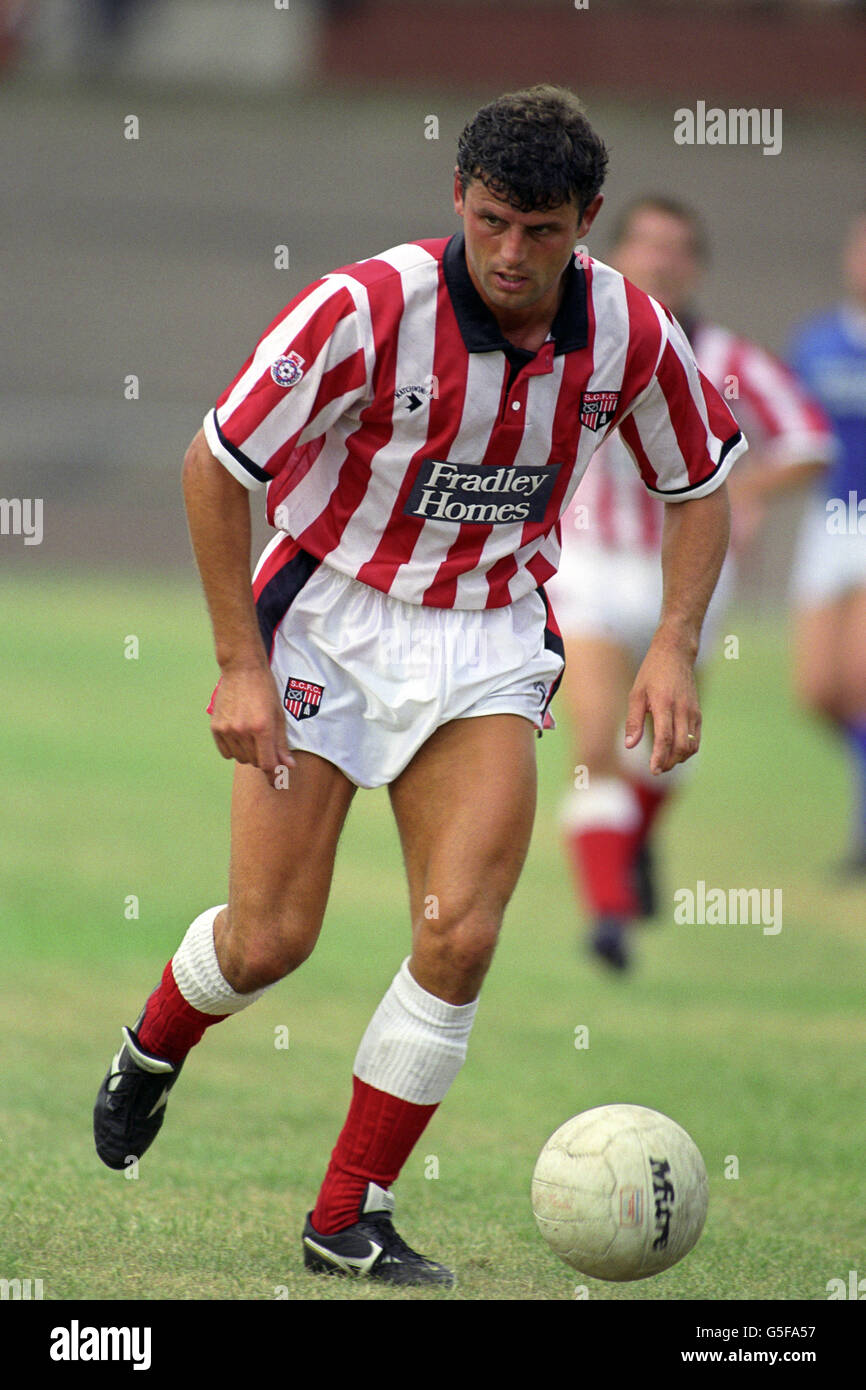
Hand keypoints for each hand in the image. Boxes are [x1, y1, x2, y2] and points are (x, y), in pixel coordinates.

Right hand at [209, 662, 295, 784]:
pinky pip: (226, 752)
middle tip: (265, 743)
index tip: (276, 782)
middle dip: (263, 758)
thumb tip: (288, 766)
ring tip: (252, 735)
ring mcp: (227, 729)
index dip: (274, 775)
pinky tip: (239, 735)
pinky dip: (234, 749)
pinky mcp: (216, 727)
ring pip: (240, 758)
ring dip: (249, 754)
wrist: (241, 669)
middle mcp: (243, 731)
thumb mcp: (279, 715)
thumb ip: (282, 743)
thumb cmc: (265, 690)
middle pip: (255, 762)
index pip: (268, 763)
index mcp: (262, 727)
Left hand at [624, 634, 701, 774]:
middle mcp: (682, 710)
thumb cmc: (651, 673)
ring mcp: (693, 712)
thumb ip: (633, 721)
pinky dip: (687, 750)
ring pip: (691, 745)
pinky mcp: (698, 712)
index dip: (659, 757)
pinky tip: (674, 753)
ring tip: (664, 763)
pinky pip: (696, 738)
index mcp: (664, 704)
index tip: (653, 770)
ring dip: (679, 759)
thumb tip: (629, 745)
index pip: (665, 738)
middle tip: (656, 770)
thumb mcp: (636, 693)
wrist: (675, 654)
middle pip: (681, 746)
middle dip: (669, 762)